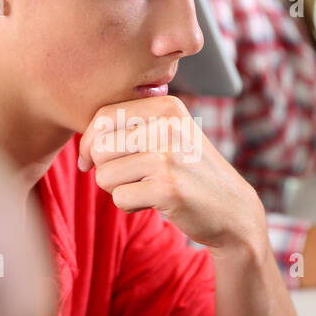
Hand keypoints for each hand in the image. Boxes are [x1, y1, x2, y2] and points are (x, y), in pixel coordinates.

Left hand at [77, 95, 265, 253]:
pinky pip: (119, 197)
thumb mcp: (170, 135)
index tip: (89, 161)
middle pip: (99, 147)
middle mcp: (168, 126)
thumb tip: (82, 142)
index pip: (103, 116)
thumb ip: (131, 127)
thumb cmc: (190, 172)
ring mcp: (168, 156)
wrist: (233, 209)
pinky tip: (155, 202)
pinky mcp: (168, 188)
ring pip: (104, 174)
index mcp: (166, 106)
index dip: (88, 142)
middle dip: (105, 169)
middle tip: (130, 178)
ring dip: (119, 189)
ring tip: (147, 188)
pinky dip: (131, 205)